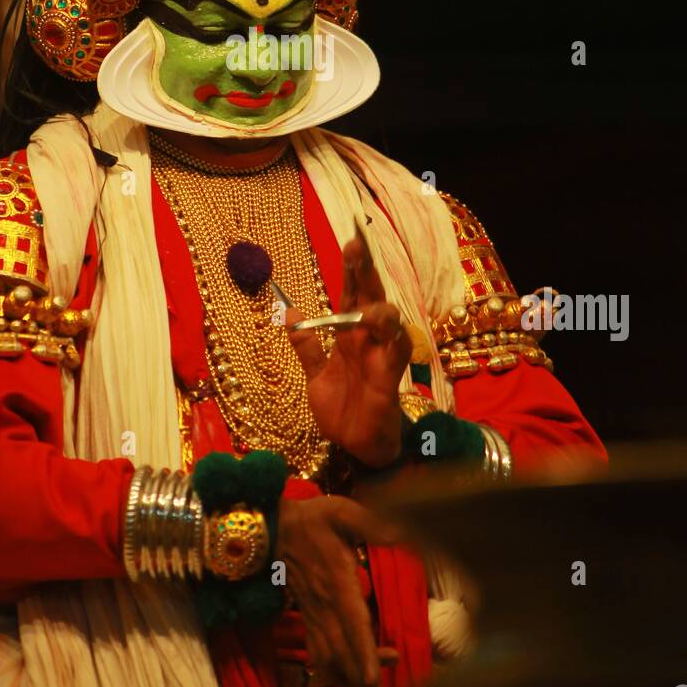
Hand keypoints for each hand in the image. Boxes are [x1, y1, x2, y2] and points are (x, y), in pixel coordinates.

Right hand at [276, 494, 394, 686]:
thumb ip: (370, 523)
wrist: (271, 528)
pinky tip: (348, 681)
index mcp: (336, 580)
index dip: (362, 650)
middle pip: (343, 650)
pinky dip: (333, 672)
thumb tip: (400, 532)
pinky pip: (318, 653)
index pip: (351, 620)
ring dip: (350, 678)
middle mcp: (325, 605)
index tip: (371, 677)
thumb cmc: (311, 519)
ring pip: (330, 657)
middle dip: (362, 678)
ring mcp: (314, 615)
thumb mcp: (340, 512)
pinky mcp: (308, 619)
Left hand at [287, 227, 410, 467]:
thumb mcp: (314, 376)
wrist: (355, 446)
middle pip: (370, 295)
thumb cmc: (340, 408)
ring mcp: (381, 353)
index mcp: (348, 334)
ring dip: (378, 304)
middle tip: (356, 244)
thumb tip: (289, 312)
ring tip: (366, 303)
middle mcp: (367, 337)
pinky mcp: (391, 374)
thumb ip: (306, 346)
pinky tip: (380, 323)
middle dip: (365, 270)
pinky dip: (390, 334)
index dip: (351, 268)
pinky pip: (397, 348)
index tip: (350, 240)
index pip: (351, 293)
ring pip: (389, 317)